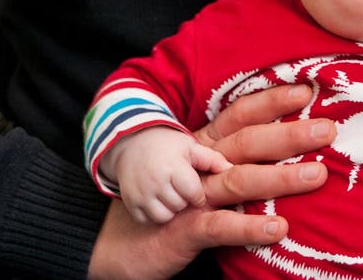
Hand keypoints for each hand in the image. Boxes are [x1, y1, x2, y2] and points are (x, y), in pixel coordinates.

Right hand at [88, 84, 334, 279]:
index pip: (241, 114)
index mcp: (204, 145)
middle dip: (289, 133)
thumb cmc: (172, 202)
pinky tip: (280, 228)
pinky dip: (250, 228)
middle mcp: (199, 165)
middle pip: (247, 142)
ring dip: (280, 177)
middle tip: (327, 129)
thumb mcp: (199, 173)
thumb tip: (286, 144)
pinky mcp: (185, 229)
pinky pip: (220, 227)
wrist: (119, 242)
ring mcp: (192, 196)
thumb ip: (234, 158)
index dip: (272, 100)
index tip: (307, 90)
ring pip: (238, 180)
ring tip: (317, 176)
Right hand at [103, 126, 231, 222]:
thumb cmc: (168, 146)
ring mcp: (141, 193)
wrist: (132, 143)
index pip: (194, 193)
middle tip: (179, 188)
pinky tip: (156, 199)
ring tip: (169, 194)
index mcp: (173, 166)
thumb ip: (211, 159)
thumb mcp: (190, 147)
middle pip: (180, 205)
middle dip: (183, 200)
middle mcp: (155, 181)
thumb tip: (232, 170)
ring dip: (170, 209)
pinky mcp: (130, 202)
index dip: (197, 193)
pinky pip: (147, 219)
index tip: (195, 188)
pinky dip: (153, 213)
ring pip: (164, 216)